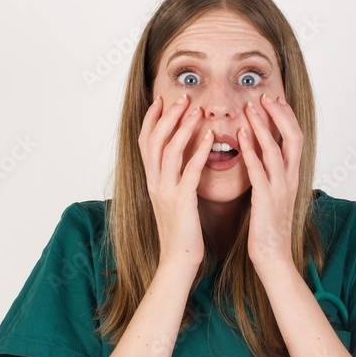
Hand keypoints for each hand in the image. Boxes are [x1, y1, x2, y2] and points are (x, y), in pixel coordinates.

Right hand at [138, 94, 214, 271]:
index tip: (161, 100)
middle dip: (168, 115)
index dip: (151, 119)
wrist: (178, 260)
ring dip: (183, 127)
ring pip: (169, 151)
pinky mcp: (182, 201)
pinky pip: (189, 171)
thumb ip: (173, 177)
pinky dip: (199, 151)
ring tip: (197, 109)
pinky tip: (210, 137)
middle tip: (183, 96)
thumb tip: (180, 157)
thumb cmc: (180, 231)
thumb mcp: (172, 199)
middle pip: (154, 139)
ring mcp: (165, 191)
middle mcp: (154, 182)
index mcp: (151, 180)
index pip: (145, 141)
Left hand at [237, 92, 303, 270]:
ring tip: (250, 108)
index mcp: (293, 177)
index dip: (286, 117)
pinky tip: (240, 134)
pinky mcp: (266, 199)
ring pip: (276, 149)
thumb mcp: (273, 195)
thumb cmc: (268, 228)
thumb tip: (260, 155)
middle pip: (293, 137)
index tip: (273, 99)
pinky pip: (259, 169)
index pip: (295, 138)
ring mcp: (280, 188)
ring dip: (263, 126)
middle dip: (280, 114)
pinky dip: (251, 149)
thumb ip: (269, 174)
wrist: (273, 257)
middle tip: (264, 96)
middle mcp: (291, 179)